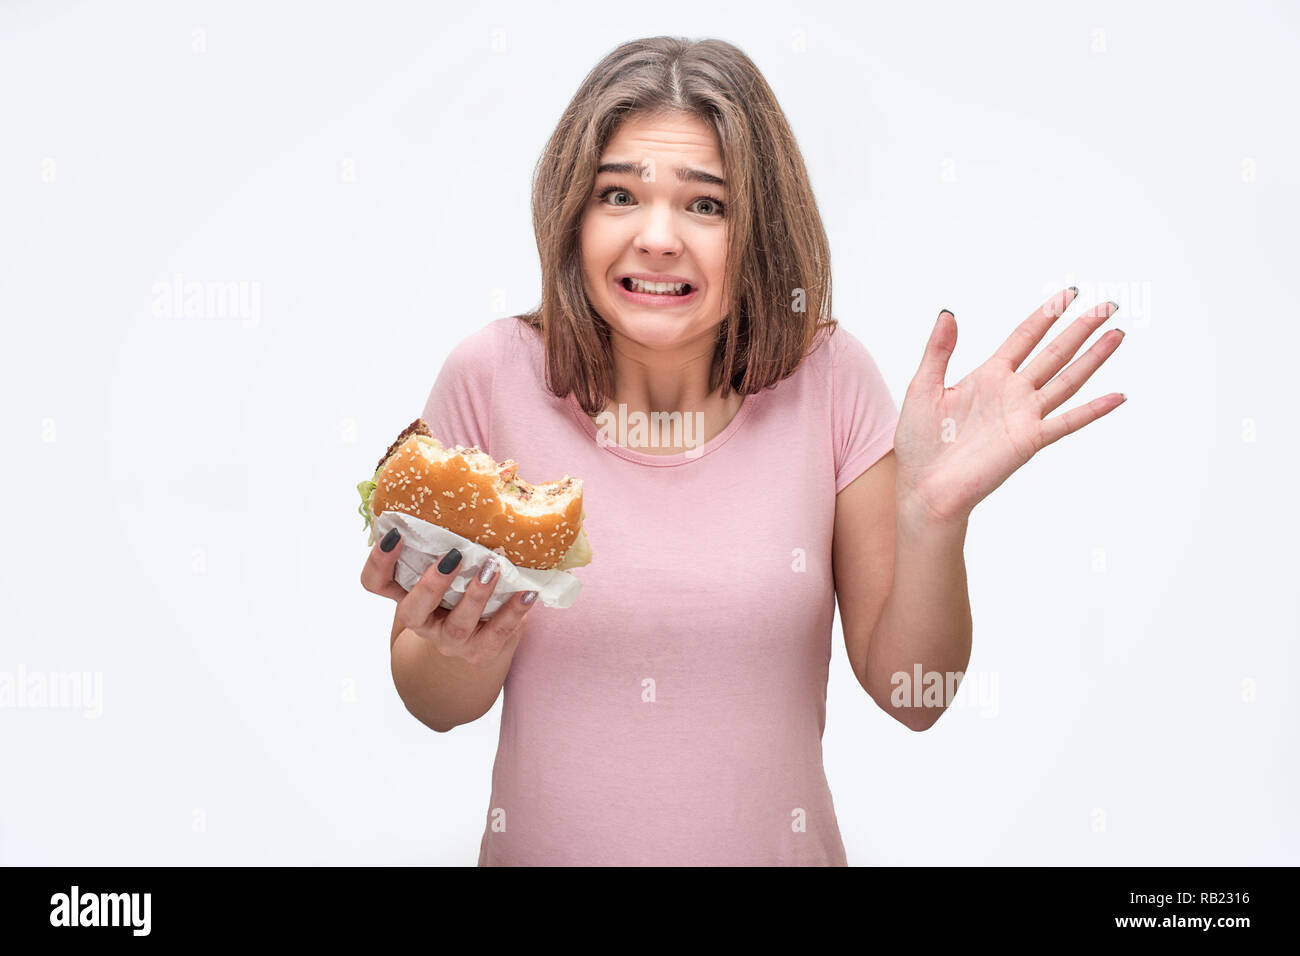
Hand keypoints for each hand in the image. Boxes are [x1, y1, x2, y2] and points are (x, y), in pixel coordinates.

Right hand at [360, 530, 537, 663]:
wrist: (482, 640)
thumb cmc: (461, 591)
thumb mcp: (448, 569)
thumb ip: (447, 540)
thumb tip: (478, 484)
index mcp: (406, 596)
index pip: (375, 583)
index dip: (378, 562)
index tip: (394, 534)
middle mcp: (423, 622)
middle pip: (411, 612)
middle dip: (430, 585)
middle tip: (453, 555)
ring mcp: (450, 641)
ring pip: (457, 626)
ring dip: (476, 595)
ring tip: (494, 566)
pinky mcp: (480, 652)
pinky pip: (497, 634)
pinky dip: (513, 612)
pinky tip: (527, 591)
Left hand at [893, 287, 1126, 526]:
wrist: (925, 487)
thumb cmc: (920, 444)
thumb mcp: (923, 387)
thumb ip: (938, 351)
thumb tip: (948, 314)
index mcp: (988, 377)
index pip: (1024, 337)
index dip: (1046, 315)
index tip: (1069, 294)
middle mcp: (1011, 393)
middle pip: (1054, 353)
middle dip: (1081, 329)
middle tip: (1108, 306)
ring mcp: (1023, 416)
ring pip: (1067, 380)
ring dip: (1093, 358)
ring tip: (1117, 335)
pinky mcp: (1028, 441)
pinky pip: (1066, 422)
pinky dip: (1093, 410)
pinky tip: (1117, 396)